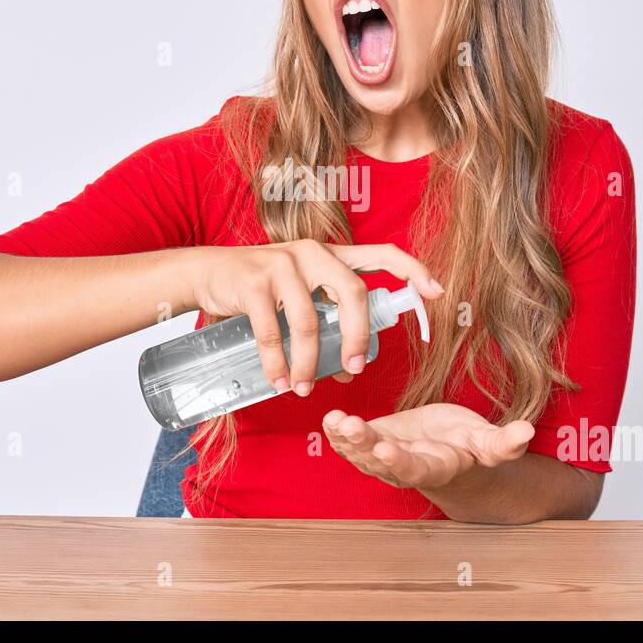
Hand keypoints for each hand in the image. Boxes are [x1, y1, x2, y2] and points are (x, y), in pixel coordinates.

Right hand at [188, 240, 443, 398]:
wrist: (205, 273)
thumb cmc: (260, 289)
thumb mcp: (300, 293)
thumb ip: (327, 317)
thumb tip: (350, 364)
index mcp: (331, 255)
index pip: (382, 254)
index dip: (412, 271)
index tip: (437, 293)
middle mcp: (312, 253)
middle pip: (353, 294)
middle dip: (358, 337)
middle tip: (354, 370)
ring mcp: (281, 265)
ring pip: (310, 321)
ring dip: (309, 362)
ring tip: (302, 389)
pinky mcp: (253, 283)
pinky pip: (272, 331)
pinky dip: (276, 362)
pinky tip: (277, 380)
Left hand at [322, 403, 534, 489]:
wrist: (449, 450)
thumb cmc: (470, 445)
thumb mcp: (488, 442)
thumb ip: (503, 442)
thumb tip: (525, 432)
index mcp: (434, 468)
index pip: (413, 468)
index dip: (398, 461)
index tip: (385, 449)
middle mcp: (403, 468)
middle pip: (379, 461)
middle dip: (364, 445)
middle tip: (352, 427)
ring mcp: (383, 458)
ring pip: (359, 452)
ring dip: (345, 438)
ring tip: (335, 420)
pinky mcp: (370, 442)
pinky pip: (349, 442)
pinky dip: (336, 432)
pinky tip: (328, 418)